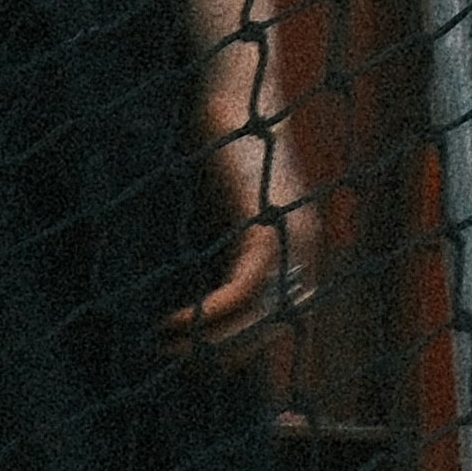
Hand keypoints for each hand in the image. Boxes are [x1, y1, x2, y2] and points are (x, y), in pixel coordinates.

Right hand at [183, 59, 297, 349]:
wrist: (232, 103)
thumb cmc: (224, 158)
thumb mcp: (230, 219)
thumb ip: (228, 255)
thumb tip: (202, 309)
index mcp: (301, 248)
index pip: (283, 321)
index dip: (245, 352)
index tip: (203, 368)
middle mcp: (304, 247)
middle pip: (272, 326)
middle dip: (225, 355)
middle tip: (178, 365)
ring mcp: (291, 237)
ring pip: (259, 315)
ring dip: (211, 341)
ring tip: (167, 349)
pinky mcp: (267, 226)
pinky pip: (245, 289)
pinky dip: (210, 314)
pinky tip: (174, 323)